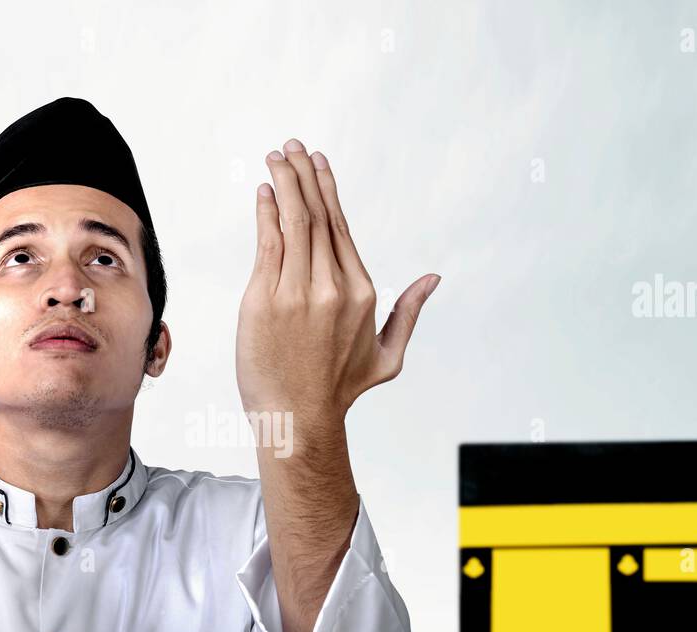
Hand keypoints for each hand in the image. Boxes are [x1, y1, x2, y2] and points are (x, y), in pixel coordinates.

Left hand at [236, 138, 439, 422]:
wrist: (297, 420)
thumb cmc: (338, 391)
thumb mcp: (387, 355)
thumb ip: (409, 313)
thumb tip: (433, 278)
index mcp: (361, 292)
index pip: (341, 227)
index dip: (327, 190)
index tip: (317, 163)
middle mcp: (332, 286)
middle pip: (317, 215)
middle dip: (303, 174)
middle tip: (291, 145)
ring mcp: (297, 292)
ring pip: (293, 222)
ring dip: (282, 183)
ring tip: (275, 157)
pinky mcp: (264, 300)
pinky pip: (268, 244)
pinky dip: (265, 213)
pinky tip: (263, 193)